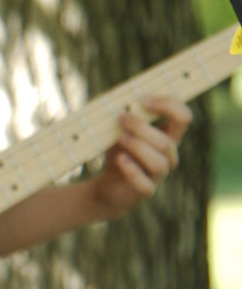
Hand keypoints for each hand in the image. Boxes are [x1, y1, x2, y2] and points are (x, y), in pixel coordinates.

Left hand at [90, 95, 191, 215]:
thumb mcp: (119, 129)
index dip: (168, 105)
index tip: (143, 100)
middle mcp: (168, 155)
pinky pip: (145, 184)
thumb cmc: (117, 151)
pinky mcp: (144, 190)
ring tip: (120, 138)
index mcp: (167, 135)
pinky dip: (132, 170)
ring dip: (139, 148)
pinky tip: (120, 160)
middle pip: (167, 142)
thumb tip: (116, 97)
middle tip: (122, 118)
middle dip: (143, 128)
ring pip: (159, 163)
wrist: (106, 185)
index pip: (183, 117)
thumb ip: (123, 113)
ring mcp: (158, 174)